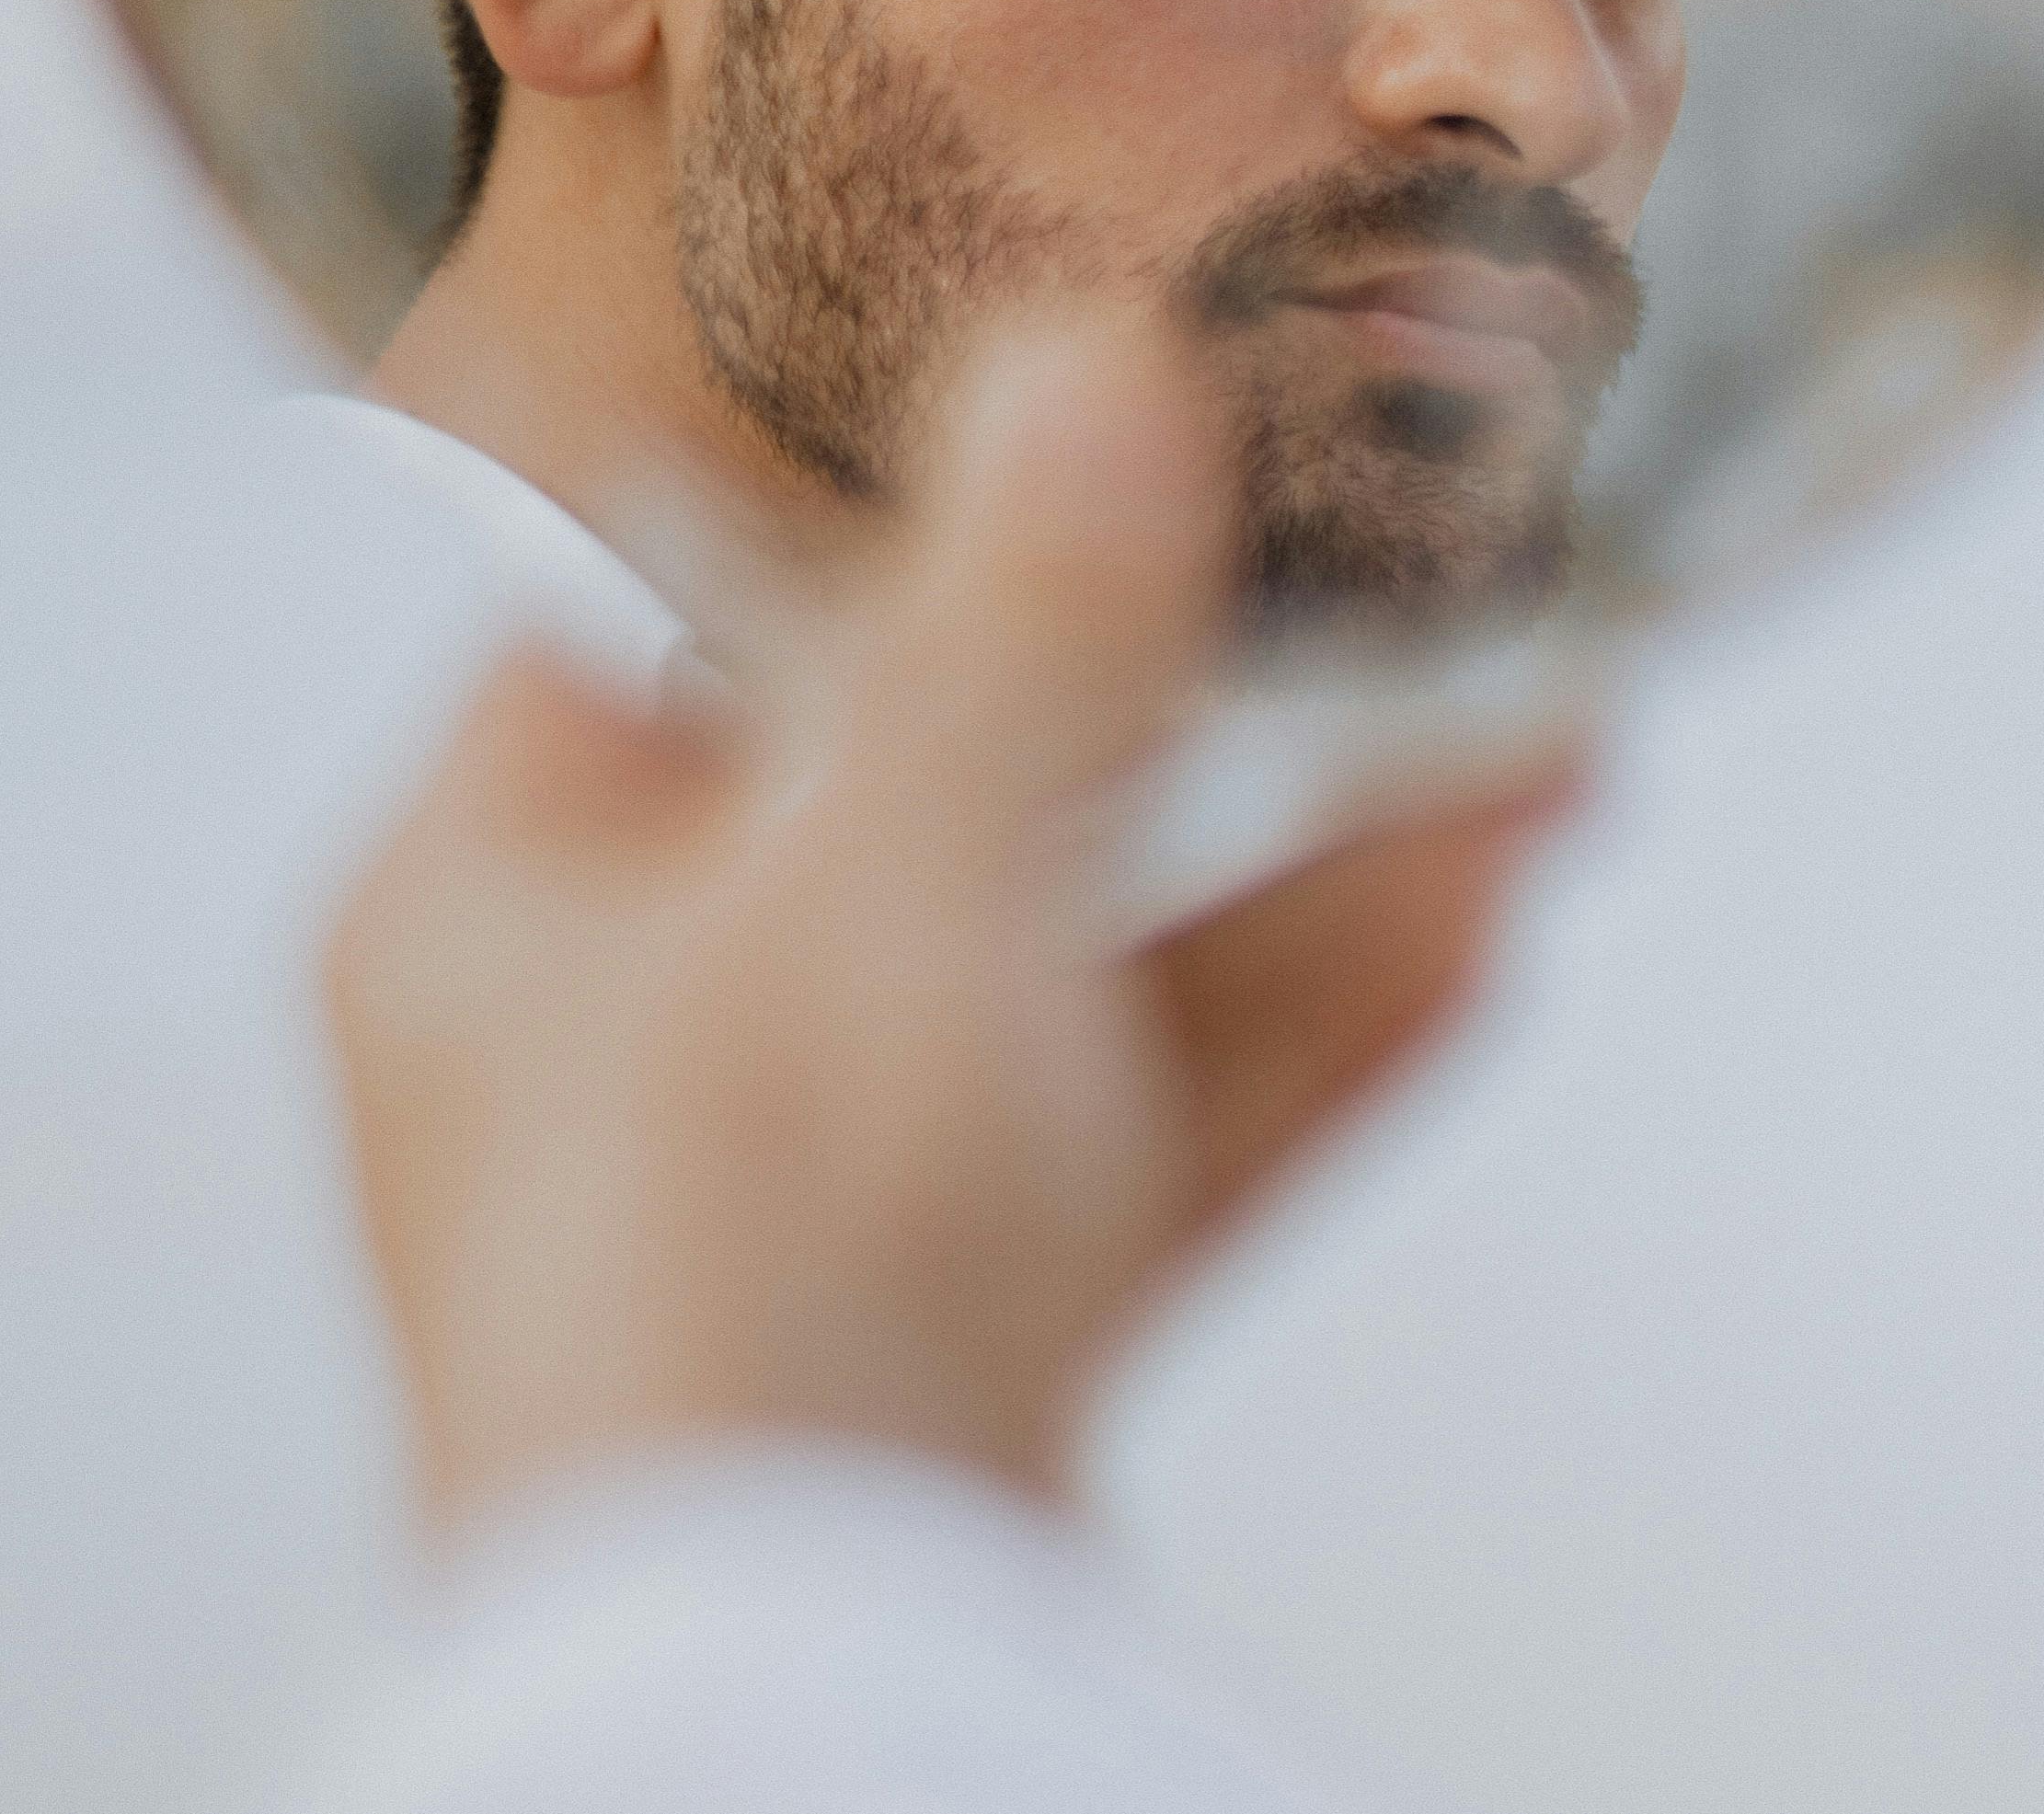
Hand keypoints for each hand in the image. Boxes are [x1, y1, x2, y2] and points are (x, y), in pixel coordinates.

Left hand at [324, 317, 1580, 1524]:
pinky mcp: (941, 1349)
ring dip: (1304, 864)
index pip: (668, 609)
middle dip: (1197, 700)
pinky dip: (1300, 1044)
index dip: (864, 483)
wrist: (821, 1727)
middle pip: (928, 792)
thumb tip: (1087, 366)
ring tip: (1535, 747)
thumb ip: (1016, 624)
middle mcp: (629, 1044)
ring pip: (1071, 972)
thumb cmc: (744, 1296)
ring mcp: (792, 1208)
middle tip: (1382, 587)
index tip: (1061, 390)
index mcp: (508, 896)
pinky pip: (1136, 1138)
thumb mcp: (898, 876)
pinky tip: (1482, 934)